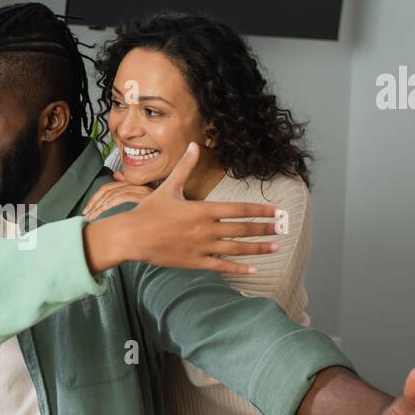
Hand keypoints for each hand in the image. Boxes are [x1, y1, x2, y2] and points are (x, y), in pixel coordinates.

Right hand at [83, 143, 279, 273]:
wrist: (132, 237)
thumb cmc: (149, 211)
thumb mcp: (169, 187)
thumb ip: (185, 167)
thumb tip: (193, 145)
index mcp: (202, 210)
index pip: (239, 209)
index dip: (260, 210)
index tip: (276, 211)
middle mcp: (206, 229)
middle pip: (243, 229)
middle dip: (265, 229)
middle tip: (283, 229)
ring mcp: (202, 248)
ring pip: (236, 249)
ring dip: (258, 248)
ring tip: (275, 247)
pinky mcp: (194, 262)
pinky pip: (221, 266)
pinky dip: (238, 268)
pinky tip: (253, 269)